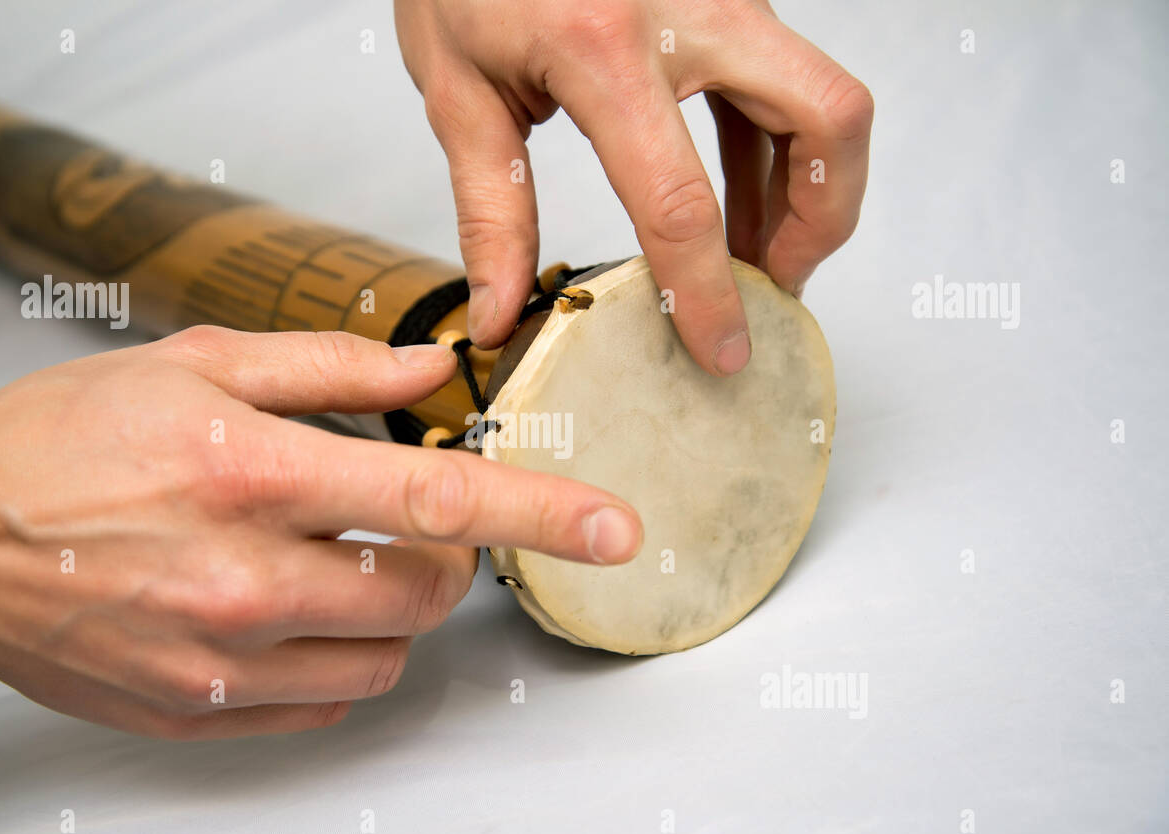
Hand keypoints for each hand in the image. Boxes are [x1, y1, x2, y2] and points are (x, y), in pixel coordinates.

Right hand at [0, 327, 641, 737]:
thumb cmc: (59, 440)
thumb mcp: (195, 363)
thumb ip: (329, 367)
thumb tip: (430, 369)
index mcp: (253, 471)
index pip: (439, 500)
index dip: (542, 514)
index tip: (614, 526)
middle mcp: (245, 577)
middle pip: (428, 593)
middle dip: (446, 558)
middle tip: (402, 522)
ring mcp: (221, 659)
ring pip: (386, 660)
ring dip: (393, 611)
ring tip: (332, 563)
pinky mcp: (200, 712)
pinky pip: (323, 703)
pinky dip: (335, 657)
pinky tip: (286, 608)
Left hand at [395, 0, 872, 374]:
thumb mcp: (456, 87)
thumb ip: (490, 209)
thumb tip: (500, 312)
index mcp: (603, 46)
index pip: (680, 200)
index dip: (707, 293)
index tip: (722, 350)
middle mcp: (691, 8)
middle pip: (825, 121)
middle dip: (822, 222)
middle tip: (773, 288)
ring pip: (822, 97)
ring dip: (807, 188)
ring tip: (752, 257)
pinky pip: (782, 80)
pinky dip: (776, 149)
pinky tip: (739, 200)